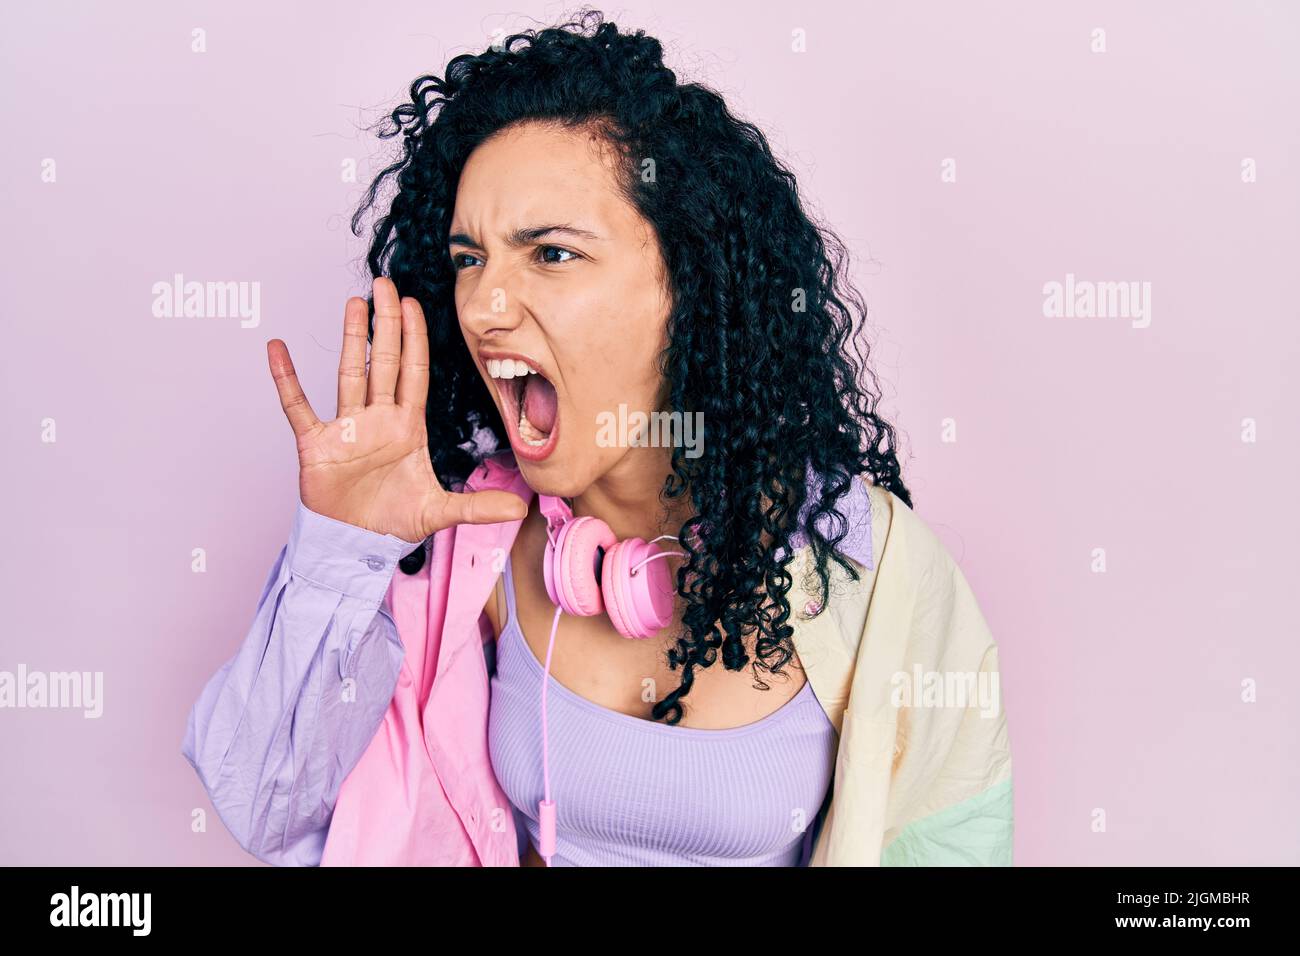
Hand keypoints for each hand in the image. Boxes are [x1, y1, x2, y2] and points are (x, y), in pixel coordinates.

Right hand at [266, 276, 526, 541]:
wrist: (355, 545)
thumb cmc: (393, 523)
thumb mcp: (440, 512)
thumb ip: (478, 506)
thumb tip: (521, 510)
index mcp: (407, 427)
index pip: (413, 373)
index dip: (414, 339)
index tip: (413, 306)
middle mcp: (377, 419)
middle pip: (383, 361)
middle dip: (386, 323)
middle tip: (385, 284)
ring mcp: (345, 428)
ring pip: (349, 373)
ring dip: (350, 338)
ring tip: (353, 302)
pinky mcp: (316, 443)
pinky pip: (297, 405)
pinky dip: (286, 378)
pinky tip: (278, 349)